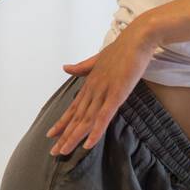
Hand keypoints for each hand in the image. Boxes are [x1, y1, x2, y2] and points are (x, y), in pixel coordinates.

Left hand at [45, 17, 159, 155]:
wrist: (137, 38)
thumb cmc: (121, 49)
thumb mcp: (98, 59)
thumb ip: (82, 67)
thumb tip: (64, 67)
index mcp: (90, 83)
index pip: (73, 107)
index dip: (62, 122)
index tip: (51, 134)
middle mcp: (93, 89)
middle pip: (76, 117)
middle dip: (64, 135)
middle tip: (53, 152)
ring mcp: (103, 92)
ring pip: (86, 120)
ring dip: (74, 137)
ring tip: (64, 152)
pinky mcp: (116, 94)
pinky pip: (103, 117)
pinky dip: (95, 132)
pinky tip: (88, 145)